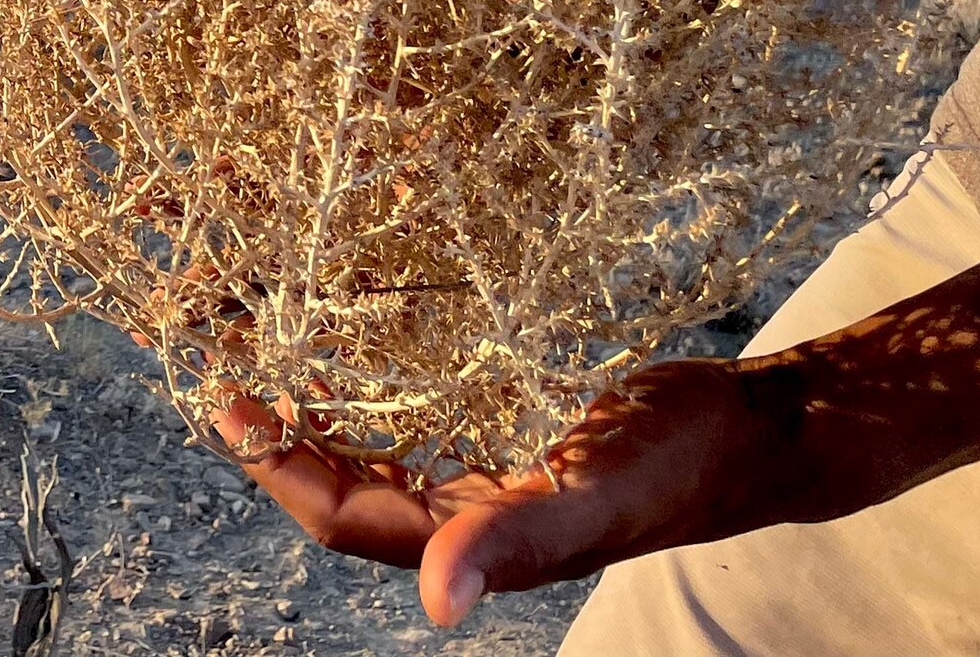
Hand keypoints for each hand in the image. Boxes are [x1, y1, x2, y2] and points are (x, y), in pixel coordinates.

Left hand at [221, 357, 818, 626]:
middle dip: (283, 451)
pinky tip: (358, 374)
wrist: (751, 433)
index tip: (227, 405)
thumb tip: (434, 606)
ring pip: (381, 473)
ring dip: (323, 433)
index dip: (280, 471)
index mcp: (480, 547)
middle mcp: (476, 528)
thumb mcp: (593, 491)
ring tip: (272, 374)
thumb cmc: (679, 457)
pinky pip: (423, 446)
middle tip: (229, 381)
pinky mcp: (516, 457)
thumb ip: (511, 541)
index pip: (346, 521)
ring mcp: (494, 496)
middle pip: (350, 501)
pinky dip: (378, 415)